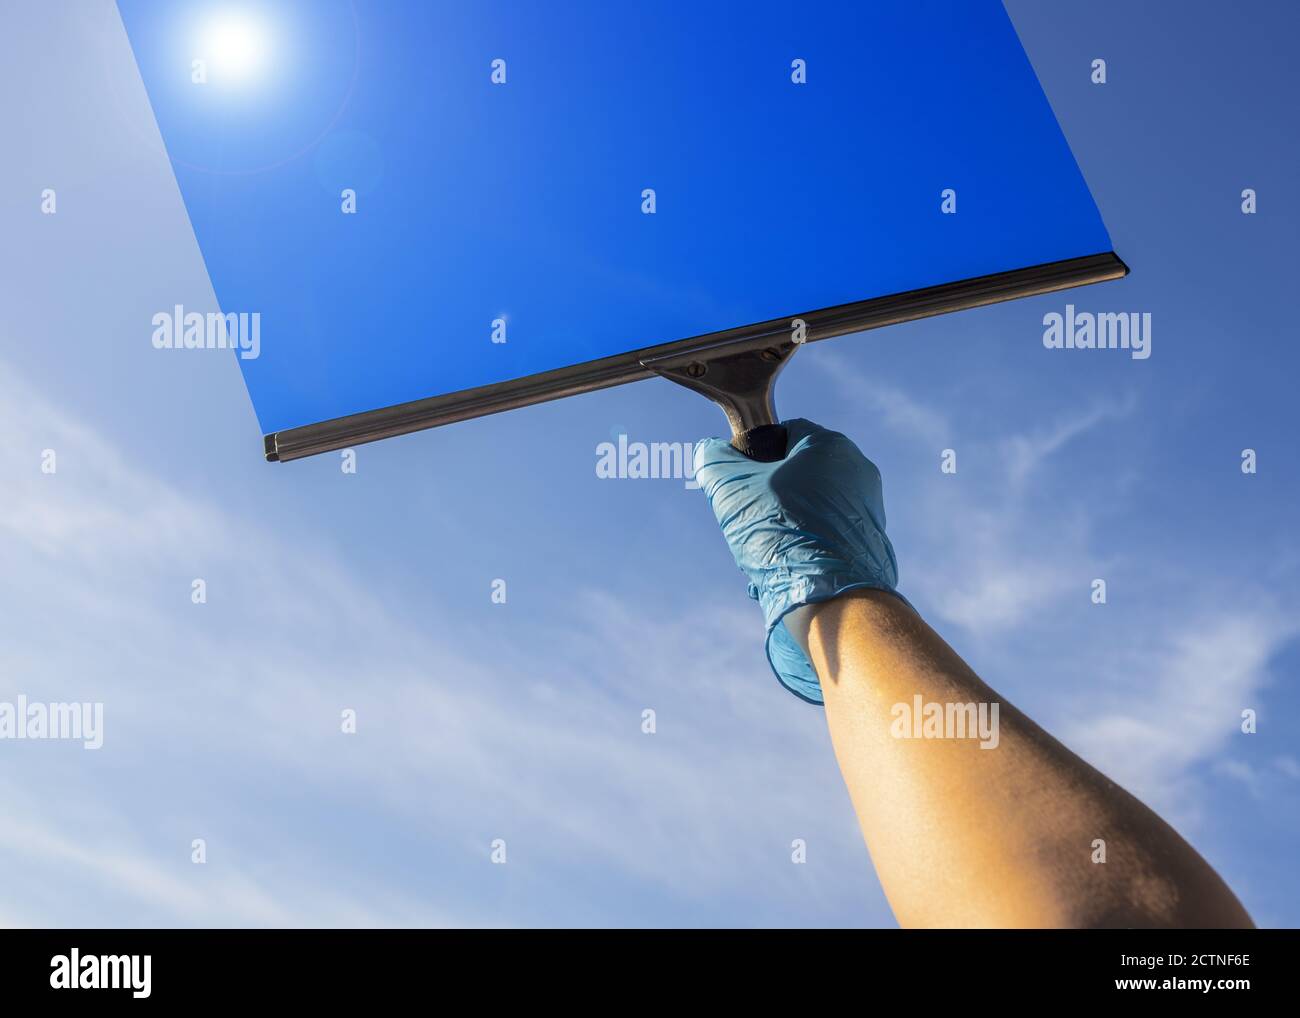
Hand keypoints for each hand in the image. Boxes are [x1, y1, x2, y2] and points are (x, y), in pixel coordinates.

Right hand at [693, 418, 903, 702]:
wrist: (831, 598)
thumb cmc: (783, 534)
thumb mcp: (731, 489)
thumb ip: (714, 461)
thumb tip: (710, 453)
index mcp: (831, 446)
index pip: (782, 433)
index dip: (754, 456)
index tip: (739, 485)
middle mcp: (858, 470)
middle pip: (797, 471)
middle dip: (769, 494)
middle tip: (751, 521)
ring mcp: (869, 506)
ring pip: (811, 504)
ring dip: (786, 522)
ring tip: (770, 551)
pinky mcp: (872, 539)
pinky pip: (828, 531)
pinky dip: (807, 543)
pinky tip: (792, 566)